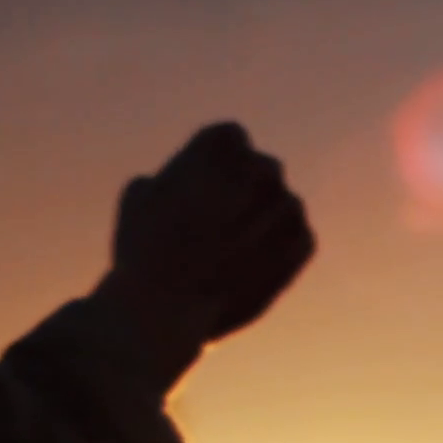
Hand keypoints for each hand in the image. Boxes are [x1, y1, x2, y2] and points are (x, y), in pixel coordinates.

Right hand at [104, 121, 315, 346]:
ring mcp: (286, 205)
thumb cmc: (145, 250)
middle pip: (262, 169)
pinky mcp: (302, 244)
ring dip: (265, 223)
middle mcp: (260, 167)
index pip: (231, 137)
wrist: (169, 305)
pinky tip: (253, 268)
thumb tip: (179, 185)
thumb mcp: (139, 199)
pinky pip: (299, 238)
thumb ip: (171, 179)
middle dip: (246, 192)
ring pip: (284, 204)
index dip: (217, 163)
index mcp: (221, 144)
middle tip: (221, 225)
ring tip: (233, 254)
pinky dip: (282, 251)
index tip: (205, 189)